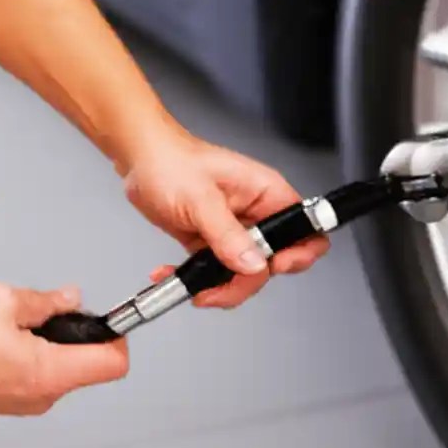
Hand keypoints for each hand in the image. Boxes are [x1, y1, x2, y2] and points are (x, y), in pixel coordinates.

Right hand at [0, 283, 128, 415]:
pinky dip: (25, 357)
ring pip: (56, 372)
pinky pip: (29, 378)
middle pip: (86, 368)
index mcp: (48, 374)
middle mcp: (37, 397)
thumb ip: (47, 301)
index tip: (109, 320)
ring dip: (48, 346)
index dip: (117, 337)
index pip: (113, 365)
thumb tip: (70, 299)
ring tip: (12, 323)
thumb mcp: (5, 300)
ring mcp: (17, 405)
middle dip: (77, 337)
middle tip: (50, 311)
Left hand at [119, 121, 330, 308]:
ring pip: (245, 274)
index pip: (306, 229)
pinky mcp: (214, 243)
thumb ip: (227, 235)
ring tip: (194, 286)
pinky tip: (175, 273)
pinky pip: (218, 272)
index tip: (276, 265)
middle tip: (219, 286)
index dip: (300, 253)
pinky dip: (199, 280)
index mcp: (268, 195)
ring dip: (219, 287)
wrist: (140, 160)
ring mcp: (236, 232)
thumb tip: (253, 263)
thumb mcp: (201, 199)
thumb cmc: (171, 161)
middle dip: (246, 281)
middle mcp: (257, 215)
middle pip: (273, 263)